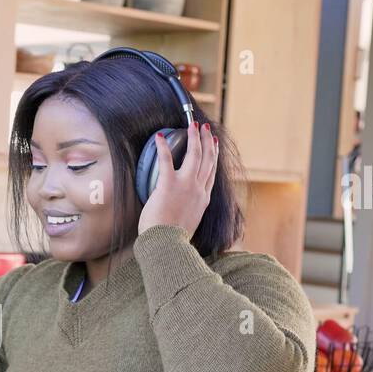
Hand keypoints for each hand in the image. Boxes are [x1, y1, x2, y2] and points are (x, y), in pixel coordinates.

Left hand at [137, 121, 217, 238]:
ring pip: (195, 155)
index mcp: (203, 200)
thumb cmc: (172, 240)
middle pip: (207, 160)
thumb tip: (180, 213)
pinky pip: (167, 160)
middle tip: (204, 128)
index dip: (213, 157)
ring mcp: (186, 186)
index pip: (211, 173)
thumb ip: (187, 214)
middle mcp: (198, 190)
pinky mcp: (169, 185)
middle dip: (206, 141)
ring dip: (194, 137)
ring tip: (192, 125)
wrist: (167, 246)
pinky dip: (163, 147)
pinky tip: (159, 137)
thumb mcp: (187, 225)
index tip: (213, 145)